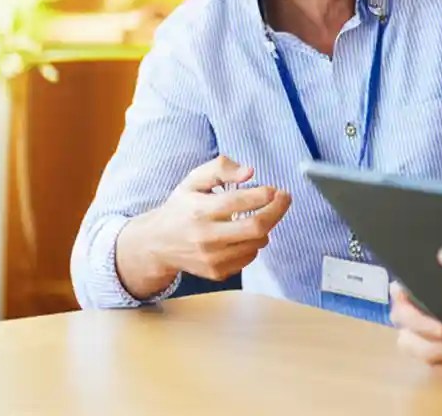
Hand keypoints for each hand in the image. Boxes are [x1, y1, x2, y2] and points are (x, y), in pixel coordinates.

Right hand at [117, 156, 291, 297]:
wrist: (157, 244)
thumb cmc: (181, 208)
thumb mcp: (193, 180)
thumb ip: (220, 169)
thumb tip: (249, 172)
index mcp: (199, 210)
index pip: (239, 202)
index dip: (264, 194)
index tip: (274, 189)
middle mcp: (206, 236)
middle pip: (256, 226)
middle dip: (277, 210)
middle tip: (284, 198)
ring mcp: (212, 258)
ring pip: (257, 243)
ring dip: (266, 226)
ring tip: (260, 214)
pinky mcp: (217, 272)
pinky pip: (249, 257)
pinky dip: (254, 243)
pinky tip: (245, 233)